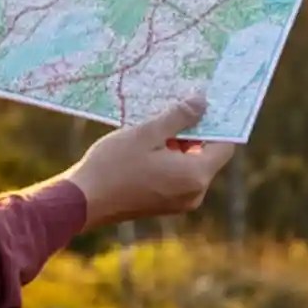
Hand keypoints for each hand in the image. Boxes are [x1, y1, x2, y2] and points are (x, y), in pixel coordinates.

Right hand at [62, 96, 234, 229]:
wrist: (82, 201)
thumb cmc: (113, 165)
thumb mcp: (147, 133)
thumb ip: (179, 117)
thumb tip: (203, 101)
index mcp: (195, 176)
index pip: (225, 146)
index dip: (219, 123)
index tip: (209, 103)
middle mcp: (194, 193)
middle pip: (207, 156)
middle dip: (195, 132)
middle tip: (179, 105)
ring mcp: (179, 203)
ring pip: (190, 166)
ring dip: (180, 145)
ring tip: (158, 124)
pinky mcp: (164, 205)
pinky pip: (177, 177)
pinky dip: (170, 160)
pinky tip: (148, 144)